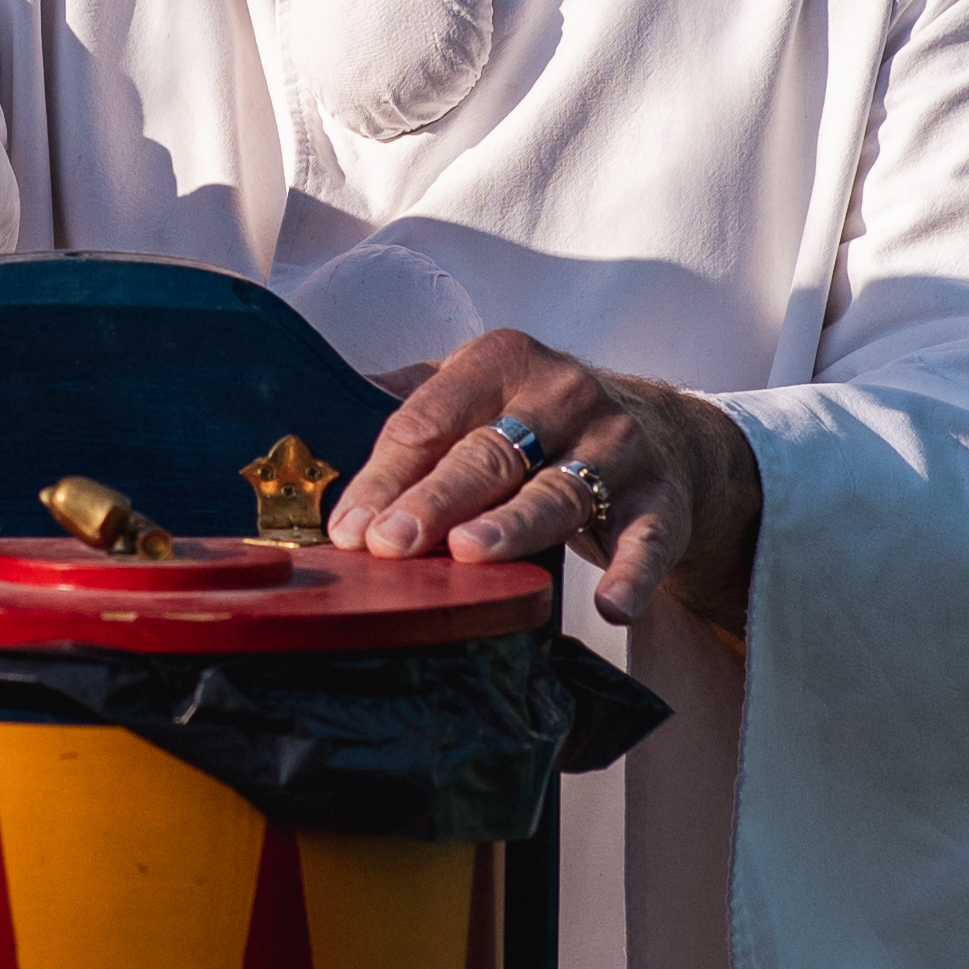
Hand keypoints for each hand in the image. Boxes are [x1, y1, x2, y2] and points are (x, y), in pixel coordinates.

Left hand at [330, 325, 762, 634]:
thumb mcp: (478, 391)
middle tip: (389, 545)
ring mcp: (616, 445)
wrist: (662, 430)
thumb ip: (406, 404)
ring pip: (555, 491)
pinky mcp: (661, 499)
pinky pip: (646, 538)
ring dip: (513, 526)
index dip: (384, 475)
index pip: (428, 419)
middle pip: (486, 454)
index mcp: (501, 360)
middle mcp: (561, 393)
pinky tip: (611, 607)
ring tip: (472, 555)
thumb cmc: (539, 419)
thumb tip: (307, 432)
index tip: (347, 527)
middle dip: (434, 501)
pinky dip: (633, 572)